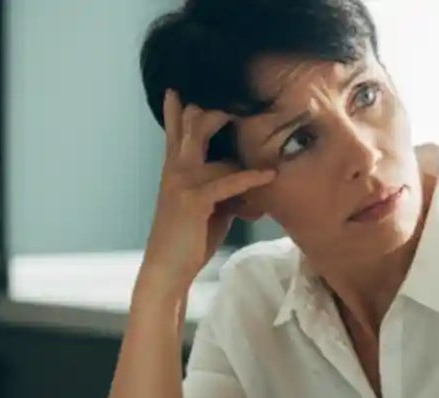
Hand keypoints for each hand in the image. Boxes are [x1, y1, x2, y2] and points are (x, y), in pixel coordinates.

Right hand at [141, 90, 276, 289]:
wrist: (168, 268)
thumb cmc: (190, 239)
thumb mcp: (210, 207)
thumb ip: (225, 187)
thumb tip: (251, 178)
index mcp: (174, 169)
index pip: (175, 130)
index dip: (177, 109)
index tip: (179, 88)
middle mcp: (175, 168)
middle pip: (191, 123)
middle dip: (211, 105)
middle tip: (234, 91)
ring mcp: (182, 181)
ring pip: (204, 140)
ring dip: (234, 131)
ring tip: (260, 117)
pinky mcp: (195, 199)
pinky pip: (227, 181)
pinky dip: (250, 178)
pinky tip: (270, 174)